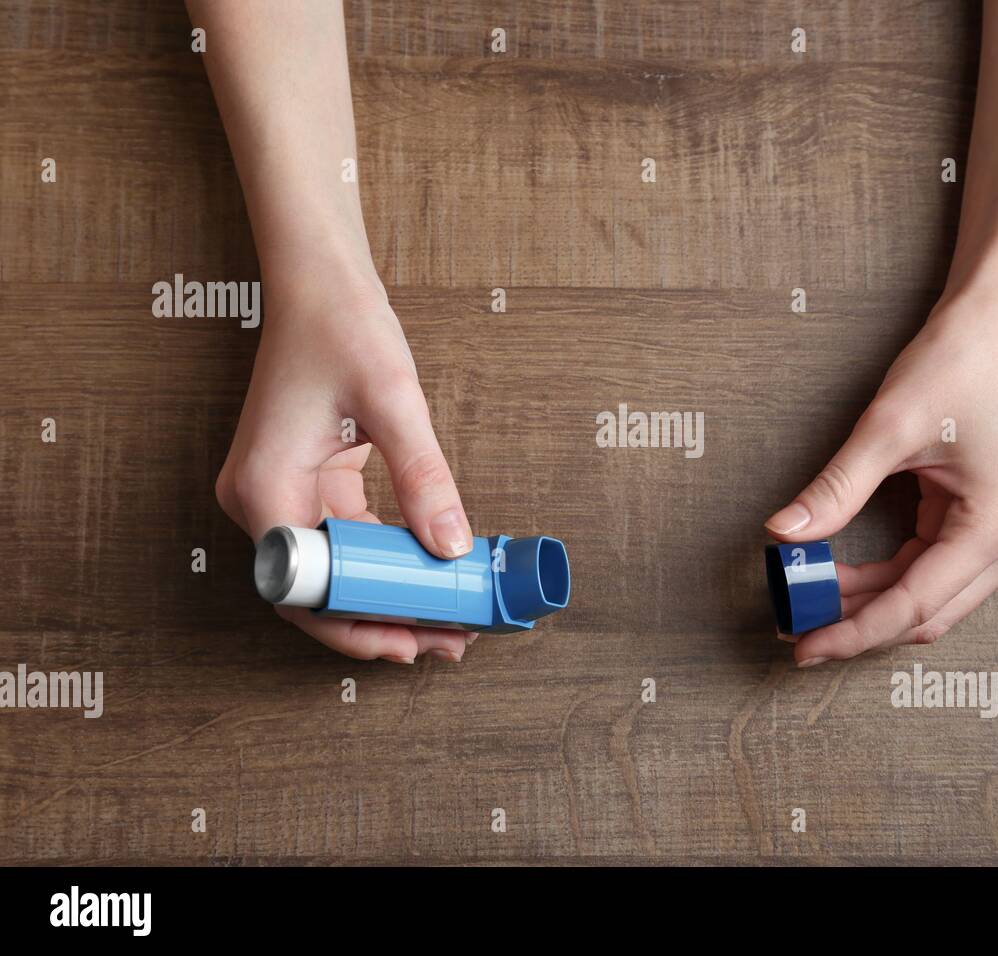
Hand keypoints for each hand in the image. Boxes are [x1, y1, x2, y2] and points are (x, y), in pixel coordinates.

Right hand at [216, 269, 474, 663]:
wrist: (321, 283)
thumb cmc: (343, 327)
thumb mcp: (393, 402)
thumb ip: (424, 477)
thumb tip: (453, 546)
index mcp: (264, 488)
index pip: (302, 590)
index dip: (354, 628)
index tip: (409, 643)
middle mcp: (261, 500)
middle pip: (315, 591)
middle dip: (379, 622)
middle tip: (446, 640)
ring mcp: (280, 494)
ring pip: (332, 571)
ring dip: (387, 596)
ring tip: (447, 617)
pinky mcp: (305, 484)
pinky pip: (344, 541)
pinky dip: (384, 562)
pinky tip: (426, 573)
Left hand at [764, 290, 997, 665]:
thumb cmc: (957, 362)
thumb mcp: (887, 427)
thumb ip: (836, 489)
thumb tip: (781, 535)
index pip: (914, 604)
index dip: (852, 631)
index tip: (801, 646)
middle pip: (925, 614)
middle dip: (857, 624)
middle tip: (792, 625)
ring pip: (929, 598)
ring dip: (869, 603)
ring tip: (808, 598)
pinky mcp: (990, 524)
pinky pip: (933, 571)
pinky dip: (887, 579)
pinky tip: (841, 576)